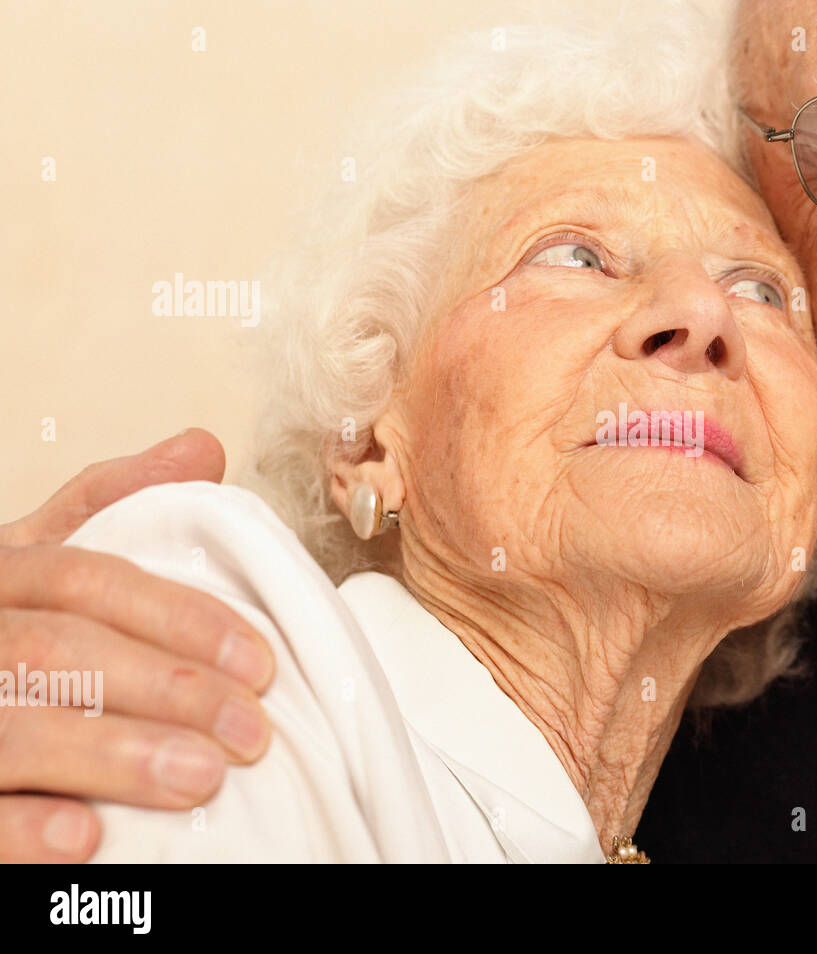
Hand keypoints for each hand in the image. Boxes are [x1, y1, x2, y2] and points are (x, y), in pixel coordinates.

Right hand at [0, 430, 274, 861]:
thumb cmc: (2, 643)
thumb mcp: (40, 569)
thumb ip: (109, 509)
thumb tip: (200, 446)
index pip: (86, 579)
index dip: (178, 617)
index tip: (260, 662)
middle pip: (59, 652)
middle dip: (167, 689)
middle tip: (250, 732)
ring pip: (16, 731)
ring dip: (115, 755)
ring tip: (202, 780)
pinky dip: (24, 827)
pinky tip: (88, 838)